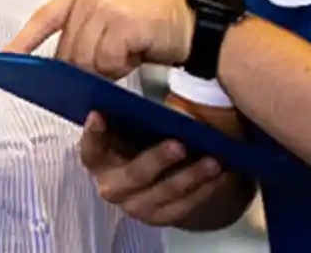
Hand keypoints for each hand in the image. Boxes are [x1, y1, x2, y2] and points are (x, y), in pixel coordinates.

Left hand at [5, 0, 193, 78]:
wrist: (194, 24)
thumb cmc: (152, 27)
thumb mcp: (110, 23)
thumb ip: (82, 37)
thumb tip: (57, 71)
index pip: (42, 19)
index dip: (21, 42)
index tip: (1, 60)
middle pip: (65, 52)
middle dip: (85, 68)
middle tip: (115, 61)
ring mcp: (104, 7)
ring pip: (84, 61)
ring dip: (106, 69)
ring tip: (128, 53)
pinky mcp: (121, 22)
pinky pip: (106, 63)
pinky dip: (122, 67)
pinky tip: (137, 52)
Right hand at [80, 111, 228, 225]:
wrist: (153, 174)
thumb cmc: (138, 141)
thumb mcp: (131, 126)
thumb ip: (133, 116)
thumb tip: (149, 92)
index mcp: (99, 161)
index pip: (90, 149)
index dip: (93, 133)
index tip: (98, 114)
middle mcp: (112, 187)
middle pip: (134, 175)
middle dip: (158, 160)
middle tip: (180, 144)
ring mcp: (135, 206)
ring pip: (164, 193)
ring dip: (191, 176)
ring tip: (213, 161)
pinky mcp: (158, 218)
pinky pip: (183, 207)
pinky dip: (204, 190)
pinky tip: (221, 175)